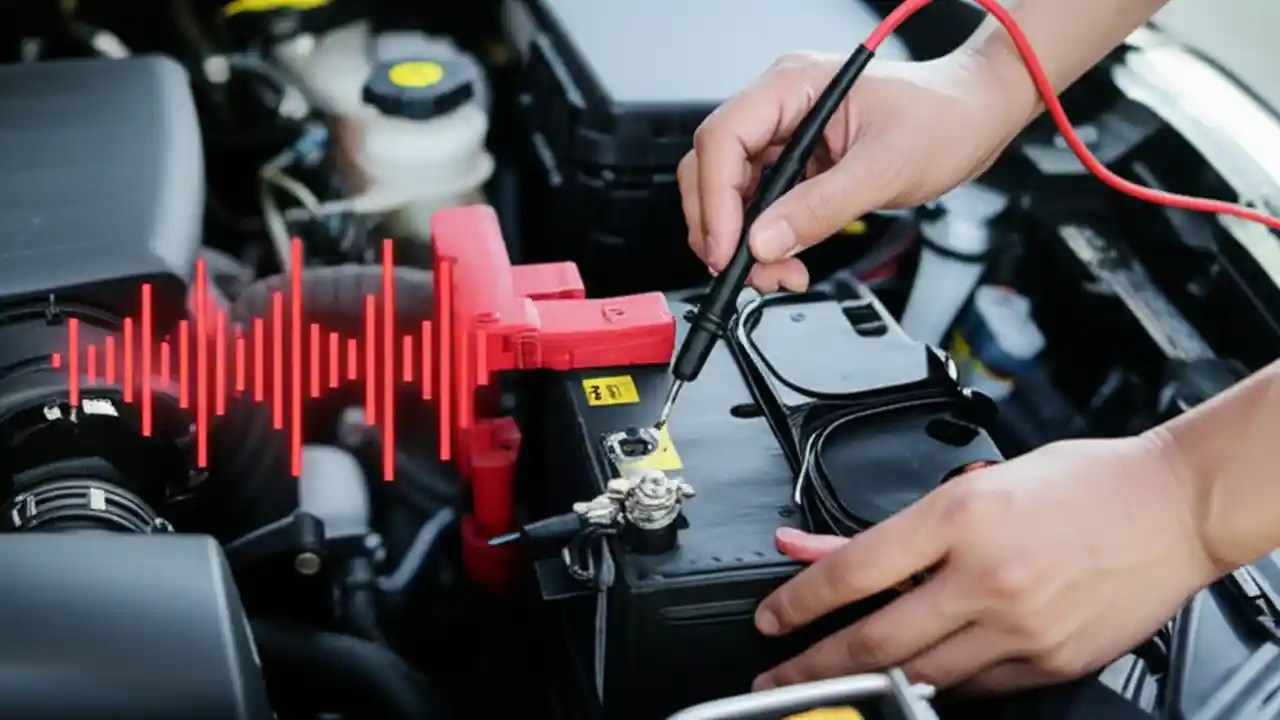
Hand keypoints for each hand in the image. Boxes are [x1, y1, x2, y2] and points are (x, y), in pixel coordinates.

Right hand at [678, 49, 1031, 292]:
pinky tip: (785, 258)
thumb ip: (820, 208)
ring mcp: (786, 134)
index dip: (715, 199)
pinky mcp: (797, 162)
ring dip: (742, 240)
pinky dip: (765, 238)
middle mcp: (780, 106)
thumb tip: (765, 243)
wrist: (976, 116)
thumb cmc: (945, 118)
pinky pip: (760, 203)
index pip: (723, 138)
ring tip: (776, 273)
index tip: (728, 248)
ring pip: (731, 192)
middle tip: (743, 271)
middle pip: (712, 167)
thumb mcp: (884, 169)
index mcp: (793, 85)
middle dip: (720, 226)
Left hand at [752, 432, 1225, 693]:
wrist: (1171, 505)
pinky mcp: (1050, 661)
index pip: (853, 571)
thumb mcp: (974, 482)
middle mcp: (987, 577)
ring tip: (838, 677)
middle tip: (778, 676)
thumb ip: (894, 525)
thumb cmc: (1080, 482)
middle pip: (875, 640)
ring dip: (871, 680)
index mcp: (961, 517)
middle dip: (813, 666)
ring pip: (920, 675)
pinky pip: (975, 687)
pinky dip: (940, 682)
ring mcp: (1021, 627)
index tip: (772, 620)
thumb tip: (819, 544)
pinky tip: (922, 671)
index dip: (799, 602)